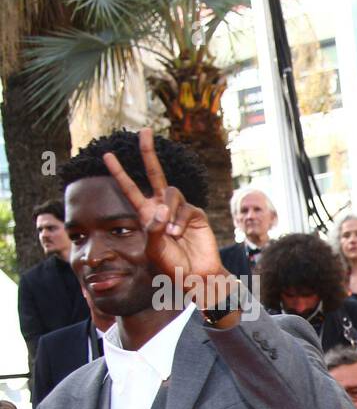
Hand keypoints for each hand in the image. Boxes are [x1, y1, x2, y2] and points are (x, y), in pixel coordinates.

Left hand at [102, 128, 228, 301]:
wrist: (196, 277)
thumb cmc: (171, 267)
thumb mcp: (153, 250)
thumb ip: (152, 229)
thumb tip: (159, 208)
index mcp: (146, 215)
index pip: (130, 189)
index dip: (119, 172)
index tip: (107, 155)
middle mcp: (162, 208)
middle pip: (154, 174)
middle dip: (148, 152)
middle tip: (144, 131)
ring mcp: (180, 210)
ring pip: (171, 193)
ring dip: (169, 211)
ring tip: (171, 233)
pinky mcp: (197, 215)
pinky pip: (187, 208)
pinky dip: (180, 220)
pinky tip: (178, 234)